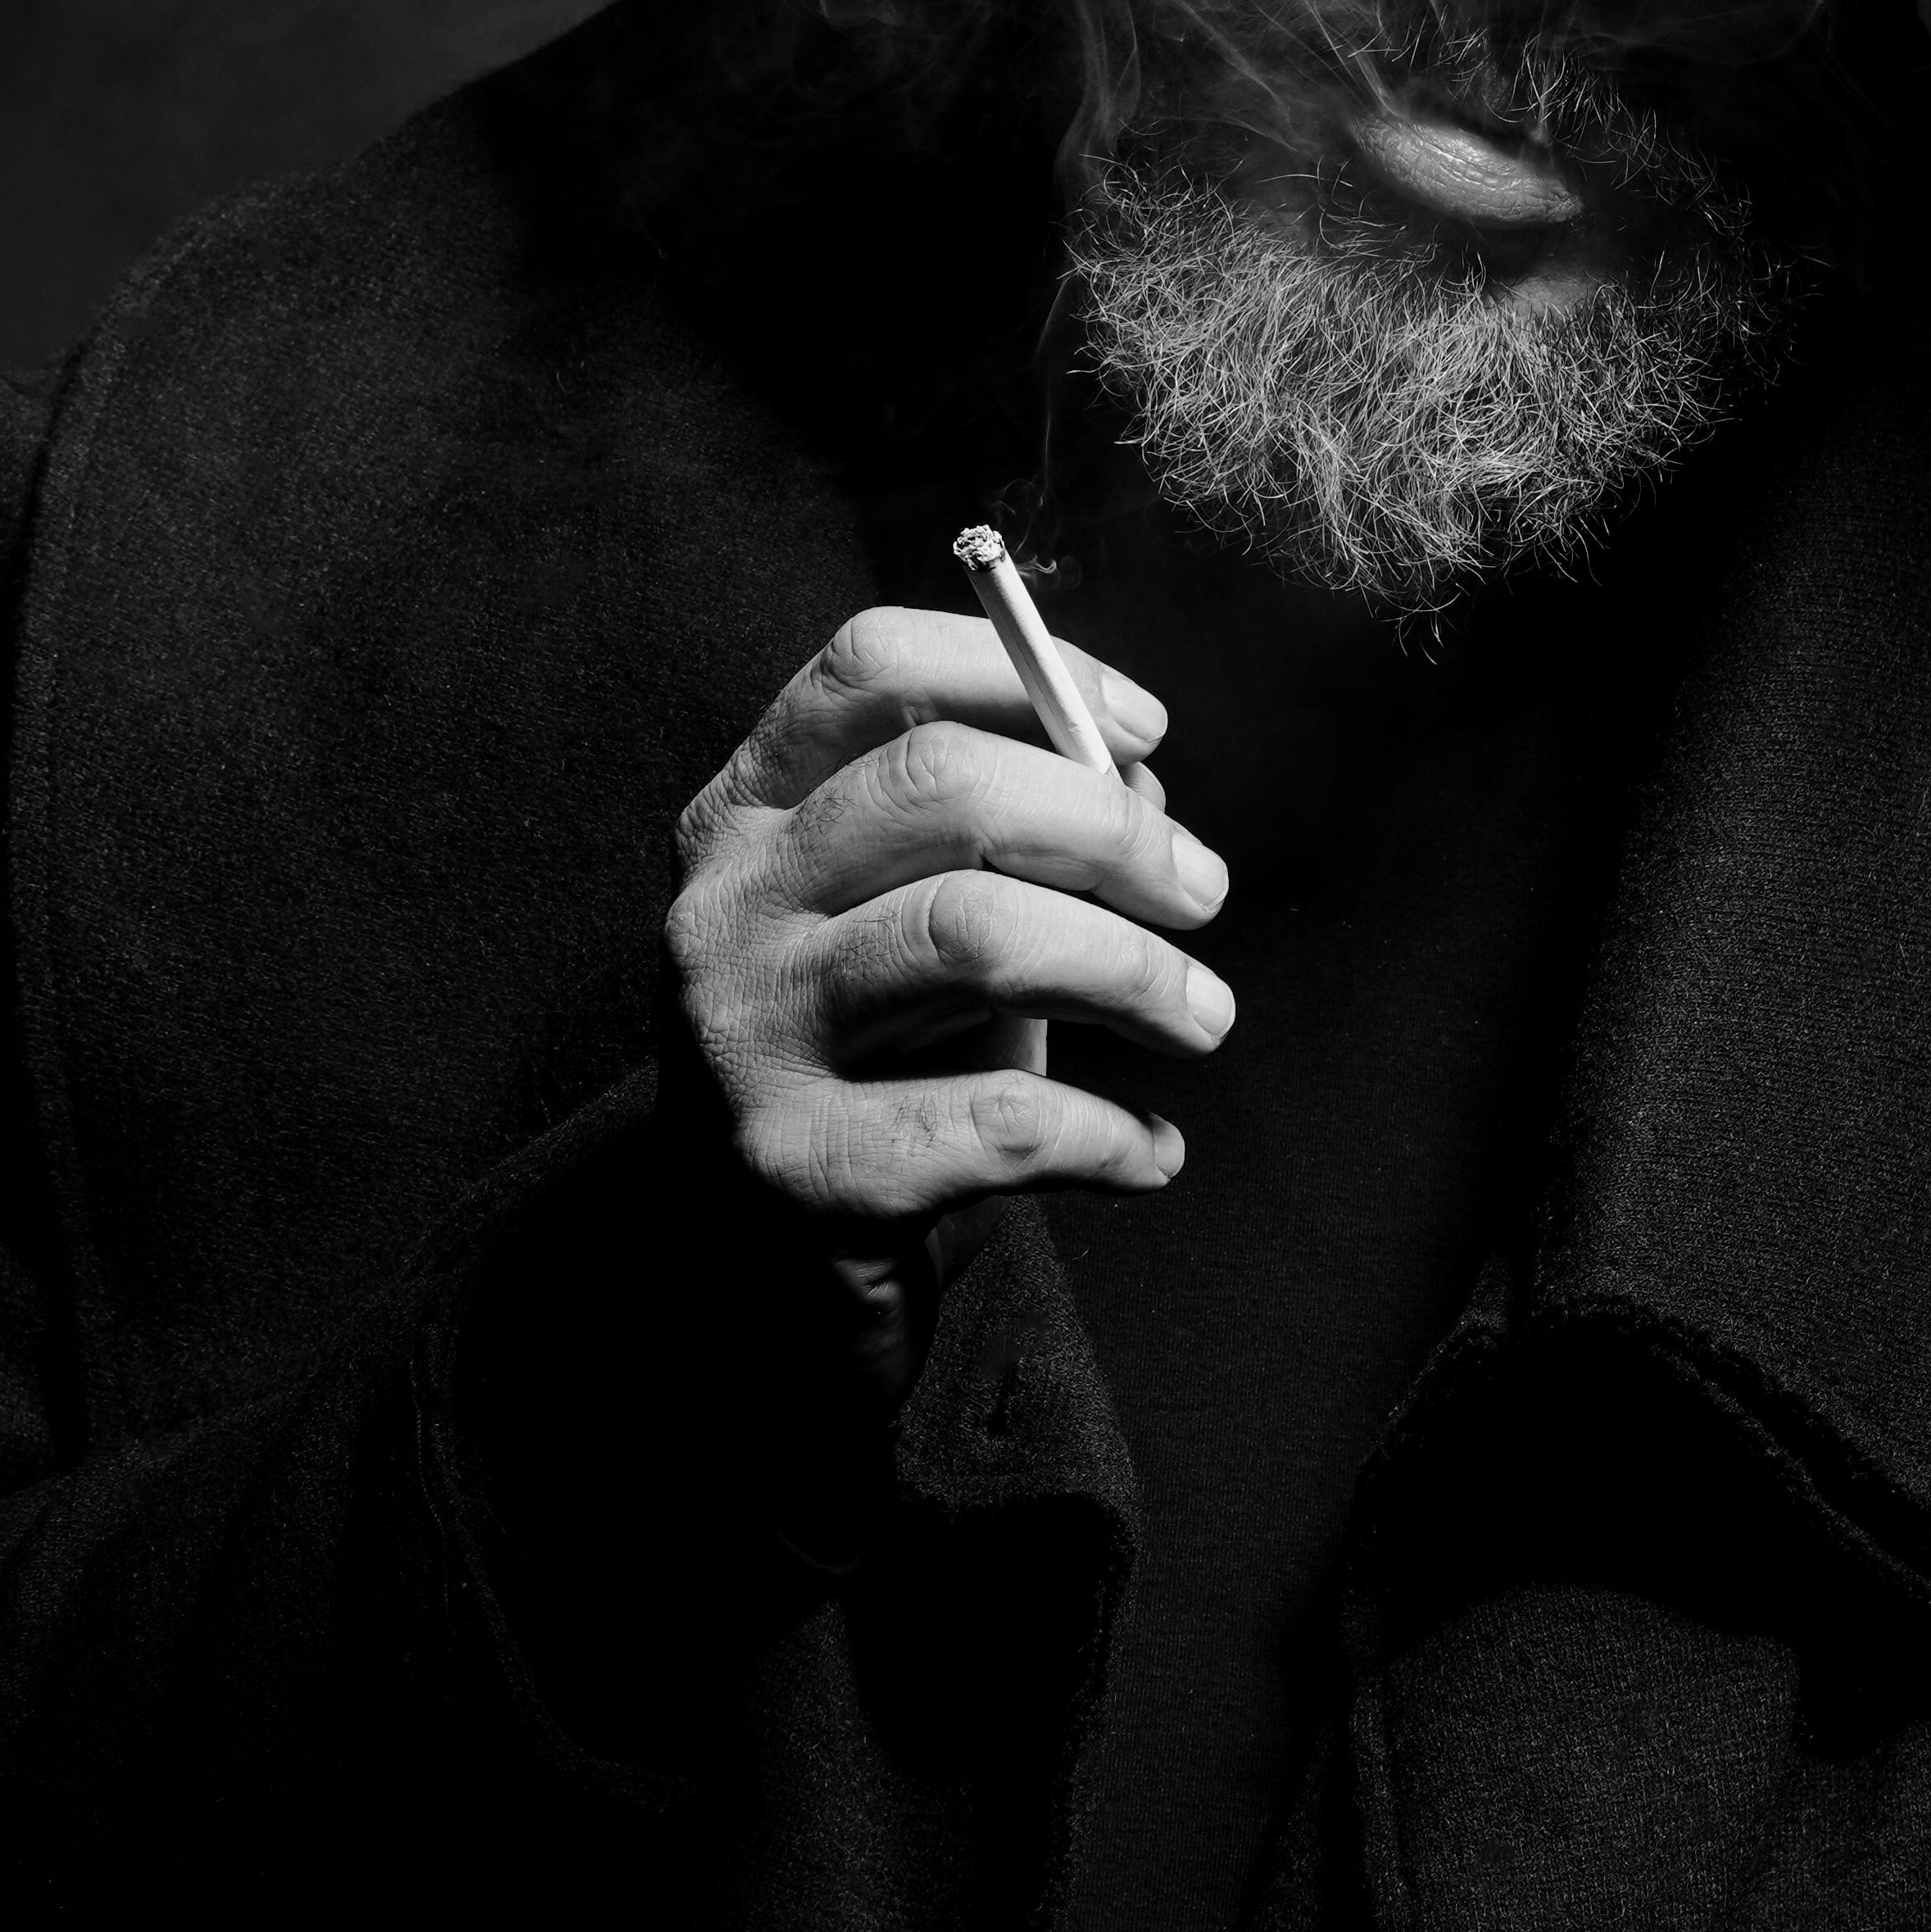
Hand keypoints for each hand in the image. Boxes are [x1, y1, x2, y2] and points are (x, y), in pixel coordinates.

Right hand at [667, 607, 1232, 1259]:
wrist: (755, 1266)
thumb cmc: (869, 1057)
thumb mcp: (906, 914)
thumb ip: (1005, 831)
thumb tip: (1140, 780)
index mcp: (747, 811)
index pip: (868, 665)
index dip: (1027, 672)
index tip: (1145, 729)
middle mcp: (727, 904)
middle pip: (937, 783)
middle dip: (1108, 825)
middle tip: (1203, 890)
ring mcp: (749, 1033)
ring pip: (974, 932)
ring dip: (1131, 969)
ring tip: (1202, 1019)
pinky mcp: (799, 1166)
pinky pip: (997, 1118)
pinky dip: (1108, 1131)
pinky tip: (1150, 1149)